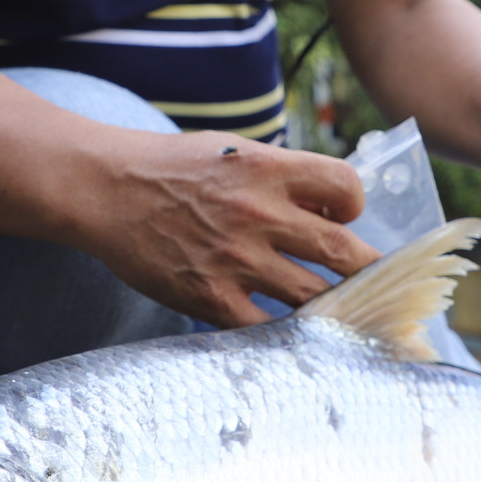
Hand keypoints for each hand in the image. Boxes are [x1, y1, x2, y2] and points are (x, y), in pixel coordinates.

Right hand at [80, 132, 379, 327]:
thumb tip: (332, 212)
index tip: (344, 220)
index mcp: (267, 168)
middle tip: (375, 283)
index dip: (354, 207)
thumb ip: (282, 177)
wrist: (105, 189)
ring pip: (311, 295)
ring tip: (340, 311)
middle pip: (342, 250)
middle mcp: (257, 212)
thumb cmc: (172, 168)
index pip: (347, 189)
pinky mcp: (209, 295)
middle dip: (367, 270)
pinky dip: (282, 329)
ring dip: (332, 306)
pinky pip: (264, 326)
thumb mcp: (233, 152)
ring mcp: (234, 258)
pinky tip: (286, 326)